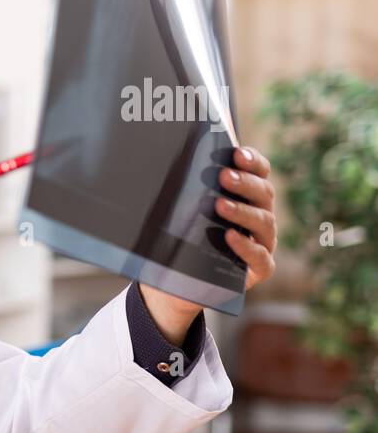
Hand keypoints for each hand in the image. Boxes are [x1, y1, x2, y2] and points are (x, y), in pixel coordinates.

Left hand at [139, 145, 277, 339]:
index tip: (236, 153)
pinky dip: (246, 246)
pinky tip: (229, 237)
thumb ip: (185, 188)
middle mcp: (260, 217)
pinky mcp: (259, 269)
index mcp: (248, 196)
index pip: (259, 172)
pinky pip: (260, 257)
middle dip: (245, 183)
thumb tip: (168, 160)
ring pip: (265, 222)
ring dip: (243, 211)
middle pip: (264, 193)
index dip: (253, 161)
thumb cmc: (181, 237)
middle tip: (223, 176)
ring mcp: (263, 243)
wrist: (174, 280)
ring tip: (220, 205)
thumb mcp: (180, 210)